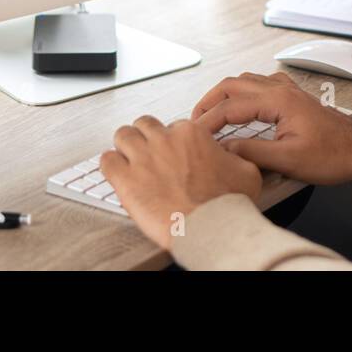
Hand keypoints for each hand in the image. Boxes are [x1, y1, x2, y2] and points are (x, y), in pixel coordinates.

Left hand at [99, 115, 261, 249]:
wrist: (210, 227)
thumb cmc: (226, 203)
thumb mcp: (245, 170)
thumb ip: (234, 156)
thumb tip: (230, 155)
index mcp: (191, 134)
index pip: (174, 126)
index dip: (173, 141)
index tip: (173, 153)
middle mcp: (165, 140)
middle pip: (144, 124)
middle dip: (145, 137)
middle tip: (148, 152)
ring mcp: (143, 158)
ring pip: (122, 135)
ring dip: (125, 146)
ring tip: (129, 159)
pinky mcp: (126, 179)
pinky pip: (106, 161)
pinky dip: (110, 165)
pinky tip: (116, 173)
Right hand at [191, 71, 351, 185]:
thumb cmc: (333, 155)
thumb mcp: (289, 160)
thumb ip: (253, 153)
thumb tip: (224, 148)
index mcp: (278, 101)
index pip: (230, 106)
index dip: (207, 121)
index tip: (194, 135)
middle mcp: (281, 89)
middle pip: (233, 85)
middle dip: (209, 101)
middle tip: (195, 120)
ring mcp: (288, 91)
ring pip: (245, 82)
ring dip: (225, 95)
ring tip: (211, 114)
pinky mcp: (293, 98)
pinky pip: (259, 85)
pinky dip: (242, 94)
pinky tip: (240, 108)